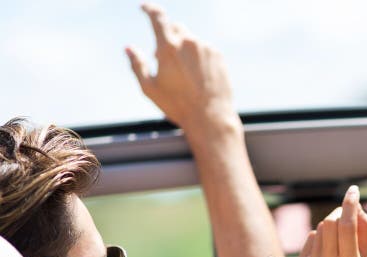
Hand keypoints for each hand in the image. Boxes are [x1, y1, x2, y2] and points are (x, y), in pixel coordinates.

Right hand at [125, 3, 238, 134]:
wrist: (211, 117)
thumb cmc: (177, 105)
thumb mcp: (149, 88)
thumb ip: (137, 65)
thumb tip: (129, 48)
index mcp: (168, 48)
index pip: (158, 17)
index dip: (149, 9)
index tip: (144, 7)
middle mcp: (189, 43)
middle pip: (175, 28)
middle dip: (167, 38)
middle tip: (162, 59)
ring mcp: (206, 48)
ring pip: (191, 40)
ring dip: (183, 49)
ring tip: (183, 74)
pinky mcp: (218, 55)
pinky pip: (204, 49)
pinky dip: (197, 56)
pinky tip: (197, 77)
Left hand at [298, 186, 366, 256]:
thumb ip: (365, 231)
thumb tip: (356, 206)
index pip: (347, 226)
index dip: (350, 204)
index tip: (354, 190)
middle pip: (330, 222)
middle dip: (340, 214)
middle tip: (347, 217)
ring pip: (320, 229)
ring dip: (331, 227)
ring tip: (340, 243)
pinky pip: (311, 238)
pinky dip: (321, 238)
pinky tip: (328, 253)